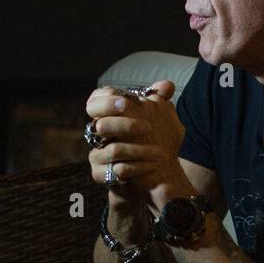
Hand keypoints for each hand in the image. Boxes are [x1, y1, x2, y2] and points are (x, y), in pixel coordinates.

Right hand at [85, 80, 189, 206]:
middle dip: (124, 124)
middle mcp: (96, 135)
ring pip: (114, 150)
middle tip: (148, 127)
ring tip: (161, 153)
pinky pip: (118, 171)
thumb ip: (159, 101)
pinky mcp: (99, 175)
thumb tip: (168, 86)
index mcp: (106, 116)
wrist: (143, 176)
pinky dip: (139, 167)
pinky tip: (153, 166)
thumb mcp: (155, 120)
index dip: (107, 100)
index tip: (126, 102)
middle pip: (101, 124)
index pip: (95, 100)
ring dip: (140, 151)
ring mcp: (96, 155)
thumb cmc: (146, 142)